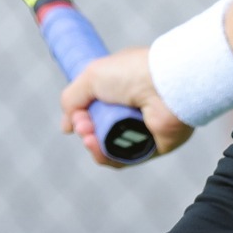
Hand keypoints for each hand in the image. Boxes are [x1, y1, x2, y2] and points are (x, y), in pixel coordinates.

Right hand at [58, 45, 194, 166]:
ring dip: (93, 144)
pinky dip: (106, 156)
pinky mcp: (151, 147)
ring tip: (89, 136)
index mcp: (120, 86)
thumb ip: (72, 98)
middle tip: (83, 126)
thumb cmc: (132, 74)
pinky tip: (96, 146)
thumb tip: (67, 126)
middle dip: (85, 130)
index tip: (76, 116)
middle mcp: (131, 107)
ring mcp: (141, 128)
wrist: (166, 86)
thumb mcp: (91, 76)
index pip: (95, 107)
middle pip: (98, 128)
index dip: (80, 114)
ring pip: (108, 146)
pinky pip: (123, 158)